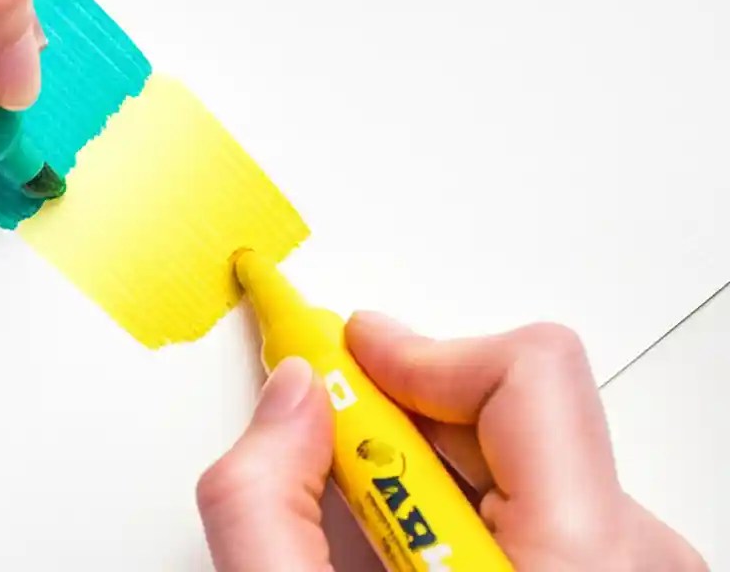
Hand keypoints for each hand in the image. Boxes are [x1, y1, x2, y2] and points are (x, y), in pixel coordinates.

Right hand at [196, 315, 708, 570]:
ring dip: (446, 483)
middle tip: (336, 463)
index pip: (526, 376)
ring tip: (388, 555)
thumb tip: (289, 403)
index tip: (348, 354)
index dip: (417, 353)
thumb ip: (264, 508)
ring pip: (539, 465)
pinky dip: (483, 521)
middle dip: (411, 427)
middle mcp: (638, 569)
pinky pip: (562, 512)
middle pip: (522, 415)